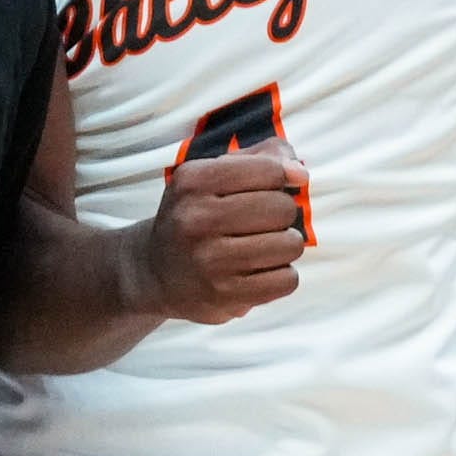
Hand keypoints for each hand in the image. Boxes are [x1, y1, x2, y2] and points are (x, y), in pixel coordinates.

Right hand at [138, 141, 307, 323]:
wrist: (155, 271)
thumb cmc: (197, 215)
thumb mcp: (214, 174)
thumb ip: (261, 159)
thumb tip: (299, 173)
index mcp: (193, 181)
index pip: (268, 170)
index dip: (283, 178)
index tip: (276, 187)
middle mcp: (196, 219)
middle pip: (282, 208)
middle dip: (283, 214)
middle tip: (265, 222)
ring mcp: (209, 261)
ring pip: (289, 245)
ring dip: (286, 246)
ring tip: (265, 246)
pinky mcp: (224, 296)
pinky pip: (286, 281)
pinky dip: (283, 275)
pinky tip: (262, 271)